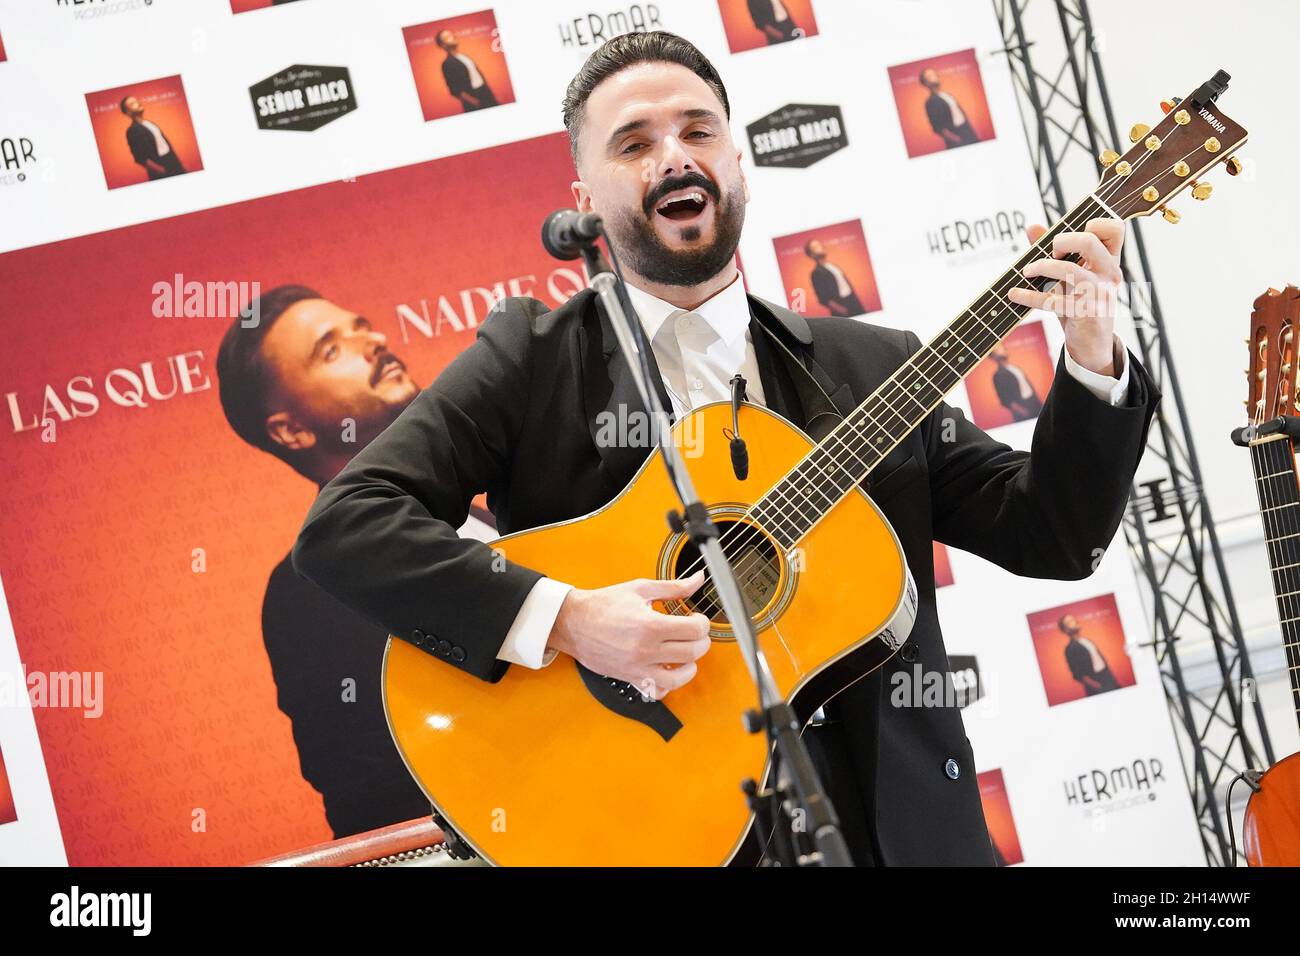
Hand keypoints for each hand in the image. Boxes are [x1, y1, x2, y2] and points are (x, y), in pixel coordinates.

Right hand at [547, 571, 710, 699]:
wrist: (574, 623)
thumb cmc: (603, 605)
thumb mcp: (641, 589)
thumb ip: (673, 587)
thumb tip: (697, 580)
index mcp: (650, 625)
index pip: (695, 630)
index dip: (703, 622)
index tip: (696, 618)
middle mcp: (645, 649)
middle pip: (692, 653)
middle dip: (701, 641)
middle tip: (693, 632)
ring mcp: (638, 667)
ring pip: (679, 678)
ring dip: (690, 666)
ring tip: (686, 654)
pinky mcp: (630, 677)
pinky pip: (656, 691)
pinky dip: (667, 685)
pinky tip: (667, 670)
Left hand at [1008, 218, 1123, 377]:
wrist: (1093, 343)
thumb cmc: (1081, 302)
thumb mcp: (1071, 276)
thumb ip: (1055, 251)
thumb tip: (1031, 226)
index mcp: (1109, 260)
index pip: (1114, 229)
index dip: (1094, 224)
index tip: (1072, 234)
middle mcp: (1109, 273)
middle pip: (1089, 242)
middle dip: (1062, 241)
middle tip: (1050, 251)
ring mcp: (1099, 293)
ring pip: (1069, 270)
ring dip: (1042, 267)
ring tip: (1027, 271)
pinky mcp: (1086, 313)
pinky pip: (1053, 300)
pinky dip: (1029, 296)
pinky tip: (1015, 294)